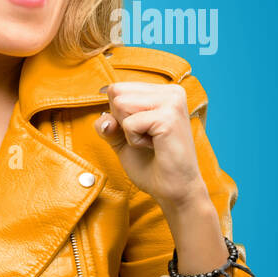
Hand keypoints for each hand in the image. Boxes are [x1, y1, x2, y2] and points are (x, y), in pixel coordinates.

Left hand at [93, 81, 208, 208]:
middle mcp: (171, 91)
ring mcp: (172, 102)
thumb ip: (107, 124)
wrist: (174, 189)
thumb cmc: (152, 164)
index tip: (140, 130)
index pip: (116, 88)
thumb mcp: (121, 139)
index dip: (117, 115)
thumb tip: (103, 119)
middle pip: (116, 92)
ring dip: (128, 130)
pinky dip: (134, 140)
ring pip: (120, 104)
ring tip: (150, 141)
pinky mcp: (168, 117)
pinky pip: (128, 123)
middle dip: (121, 121)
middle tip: (146, 137)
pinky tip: (154, 147)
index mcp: (163, 91)